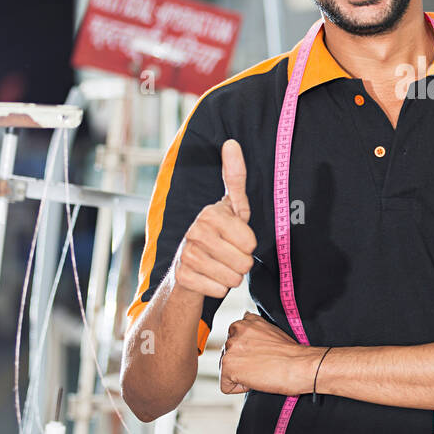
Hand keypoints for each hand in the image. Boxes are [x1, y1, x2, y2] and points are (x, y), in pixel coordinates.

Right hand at [169, 139, 257, 299]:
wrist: (187, 269)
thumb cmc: (218, 235)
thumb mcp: (233, 207)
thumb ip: (235, 176)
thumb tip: (231, 142)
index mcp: (211, 213)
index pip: (251, 242)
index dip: (249, 245)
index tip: (236, 238)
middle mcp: (195, 231)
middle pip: (244, 262)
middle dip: (242, 264)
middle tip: (228, 255)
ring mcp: (186, 255)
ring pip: (233, 279)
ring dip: (231, 277)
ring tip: (219, 266)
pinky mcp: (182, 277)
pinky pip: (220, 291)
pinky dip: (219, 289)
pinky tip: (209, 278)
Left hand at [219, 311, 315, 395]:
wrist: (299, 365)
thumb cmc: (292, 353)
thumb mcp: (272, 332)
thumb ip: (255, 331)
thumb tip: (249, 338)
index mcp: (246, 321)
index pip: (235, 340)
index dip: (248, 352)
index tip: (262, 355)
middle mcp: (235, 330)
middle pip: (229, 355)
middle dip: (242, 363)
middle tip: (263, 364)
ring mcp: (230, 348)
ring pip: (227, 370)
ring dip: (241, 374)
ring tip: (261, 371)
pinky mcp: (228, 366)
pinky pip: (226, 386)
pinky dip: (240, 388)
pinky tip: (256, 380)